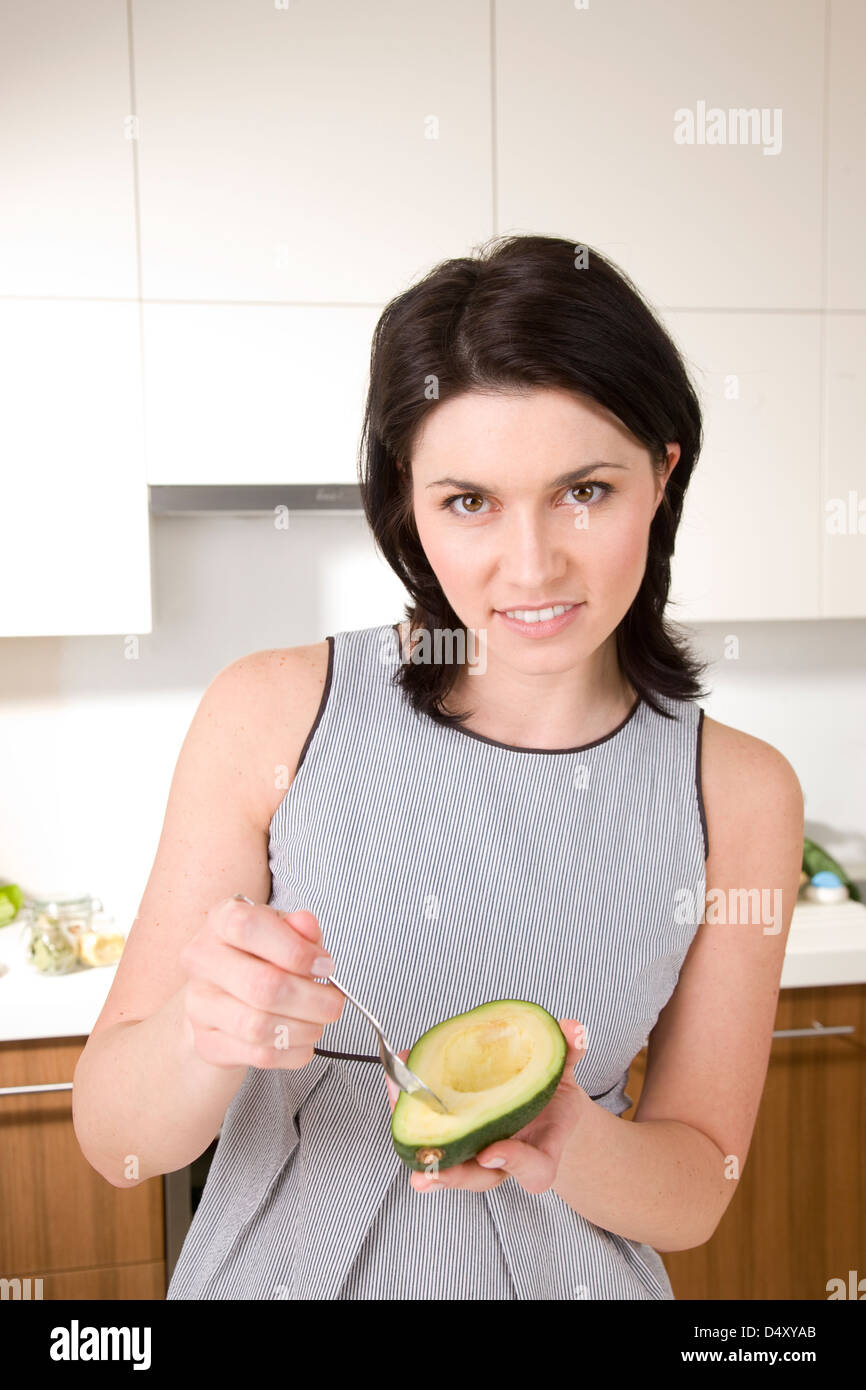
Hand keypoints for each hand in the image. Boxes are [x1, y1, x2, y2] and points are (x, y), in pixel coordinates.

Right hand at [179, 897, 343, 1069]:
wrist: (223, 995)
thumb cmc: (259, 956)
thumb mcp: (283, 931)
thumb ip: (299, 928)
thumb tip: (307, 925)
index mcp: (221, 920)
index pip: (249, 928)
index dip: (295, 950)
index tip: (324, 965)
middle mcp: (202, 960)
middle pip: (261, 986)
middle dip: (312, 1000)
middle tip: (334, 1003)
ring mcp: (198, 1004)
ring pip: (259, 1027)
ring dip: (304, 1029)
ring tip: (318, 1022)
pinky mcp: (207, 1042)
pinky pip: (258, 1055)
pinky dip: (293, 1052)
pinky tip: (302, 1041)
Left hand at [385, 1017, 587, 1193]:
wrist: (542, 1112)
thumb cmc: (552, 1100)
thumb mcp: (567, 1076)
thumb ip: (569, 1053)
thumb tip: (574, 1029)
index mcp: (540, 1152)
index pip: (533, 1171)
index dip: (513, 1162)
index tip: (492, 1153)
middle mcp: (503, 1159)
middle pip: (478, 1179)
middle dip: (451, 1175)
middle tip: (427, 1172)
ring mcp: (477, 1149)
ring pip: (449, 1157)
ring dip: (421, 1139)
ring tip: (402, 1114)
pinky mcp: (456, 1133)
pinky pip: (432, 1130)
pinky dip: (413, 1107)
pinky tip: (397, 1080)